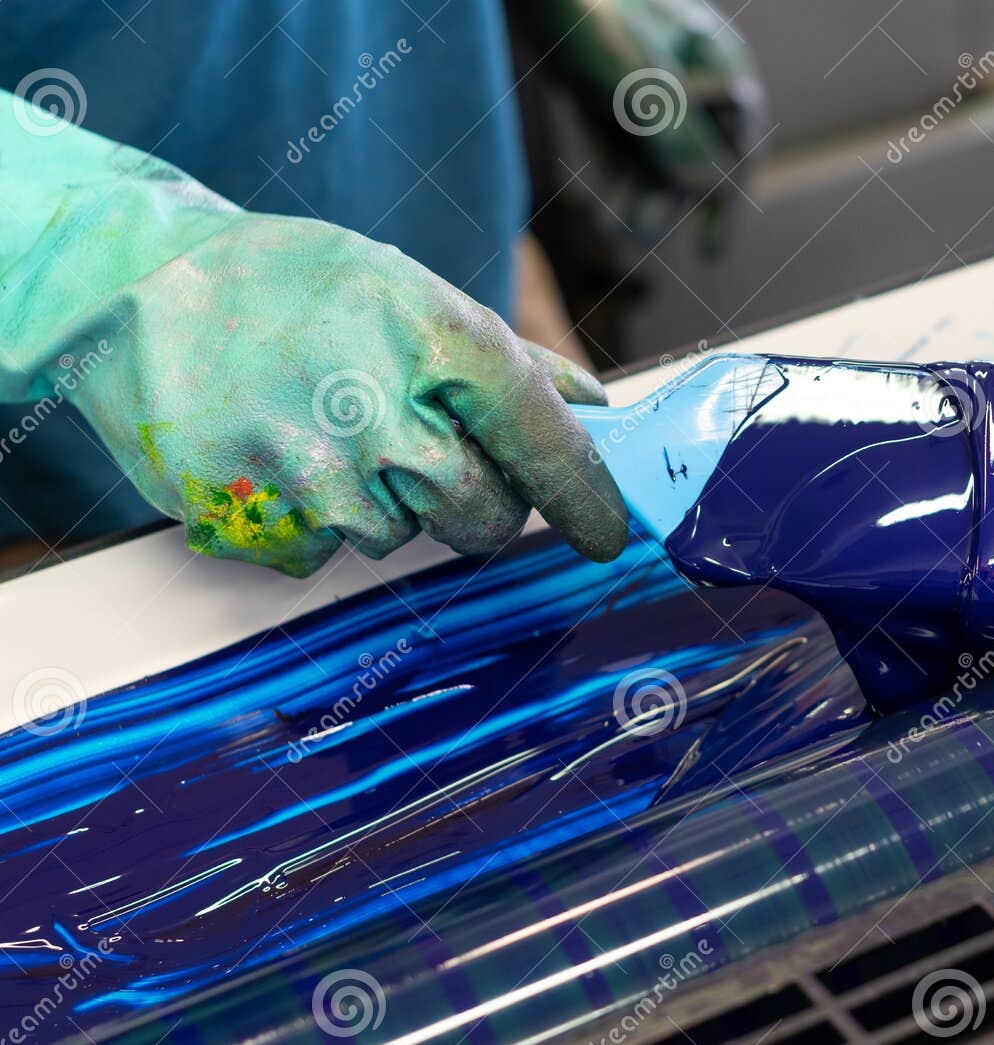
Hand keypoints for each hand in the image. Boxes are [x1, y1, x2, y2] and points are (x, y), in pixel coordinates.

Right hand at [73, 214, 627, 576]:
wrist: (133, 289)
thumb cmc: (290, 287)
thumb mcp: (406, 289)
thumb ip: (506, 360)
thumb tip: (591, 407)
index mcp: (433, 339)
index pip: (542, 438)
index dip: (584, 494)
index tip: (607, 532)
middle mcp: (378, 413)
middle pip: (482, 516)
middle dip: (474, 499)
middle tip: (422, 450)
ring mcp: (309, 476)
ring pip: (400, 539)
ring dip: (381, 503)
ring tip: (321, 428)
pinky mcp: (248, 523)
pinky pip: (321, 554)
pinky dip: (310, 519)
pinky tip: (274, 456)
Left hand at [528, 0, 766, 250]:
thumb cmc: (593, 18)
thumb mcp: (638, 82)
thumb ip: (676, 135)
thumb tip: (712, 188)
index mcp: (718, 60)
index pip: (738, 139)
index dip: (729, 194)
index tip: (713, 243)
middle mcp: (691, 80)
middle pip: (697, 157)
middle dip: (675, 201)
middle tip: (679, 247)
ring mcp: (649, 93)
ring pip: (655, 162)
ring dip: (639, 199)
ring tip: (612, 231)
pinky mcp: (611, 103)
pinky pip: (622, 156)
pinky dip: (615, 186)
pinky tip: (601, 218)